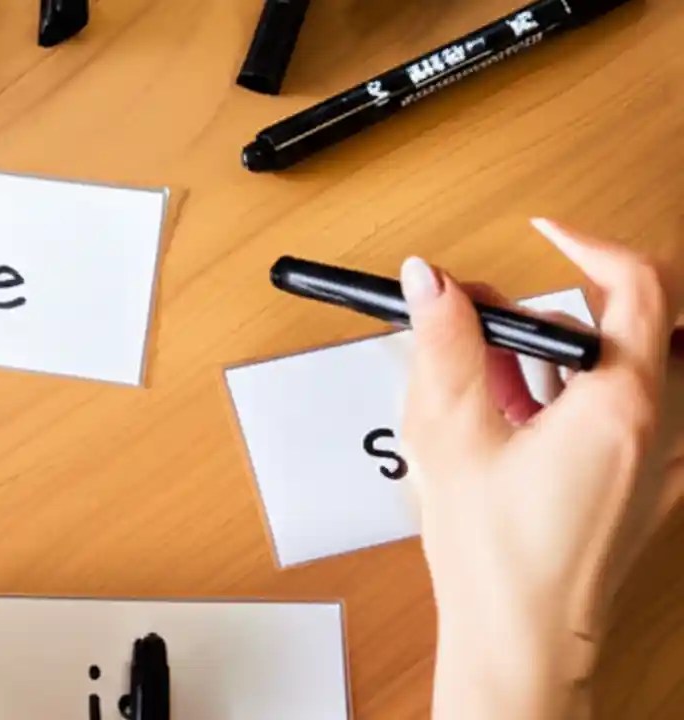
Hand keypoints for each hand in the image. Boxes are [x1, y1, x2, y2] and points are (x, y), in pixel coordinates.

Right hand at [400, 219, 683, 719]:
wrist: (522, 639)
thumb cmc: (498, 560)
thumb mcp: (451, 435)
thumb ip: (443, 345)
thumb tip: (430, 282)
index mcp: (622, 406)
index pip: (638, 283)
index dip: (588, 244)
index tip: (545, 237)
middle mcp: (660, 429)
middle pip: (643, 321)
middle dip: (570, 303)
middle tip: (505, 317)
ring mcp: (661, 461)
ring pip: (635, 367)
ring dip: (569, 352)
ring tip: (497, 381)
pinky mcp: (646, 486)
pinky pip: (629, 412)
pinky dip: (578, 395)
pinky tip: (518, 419)